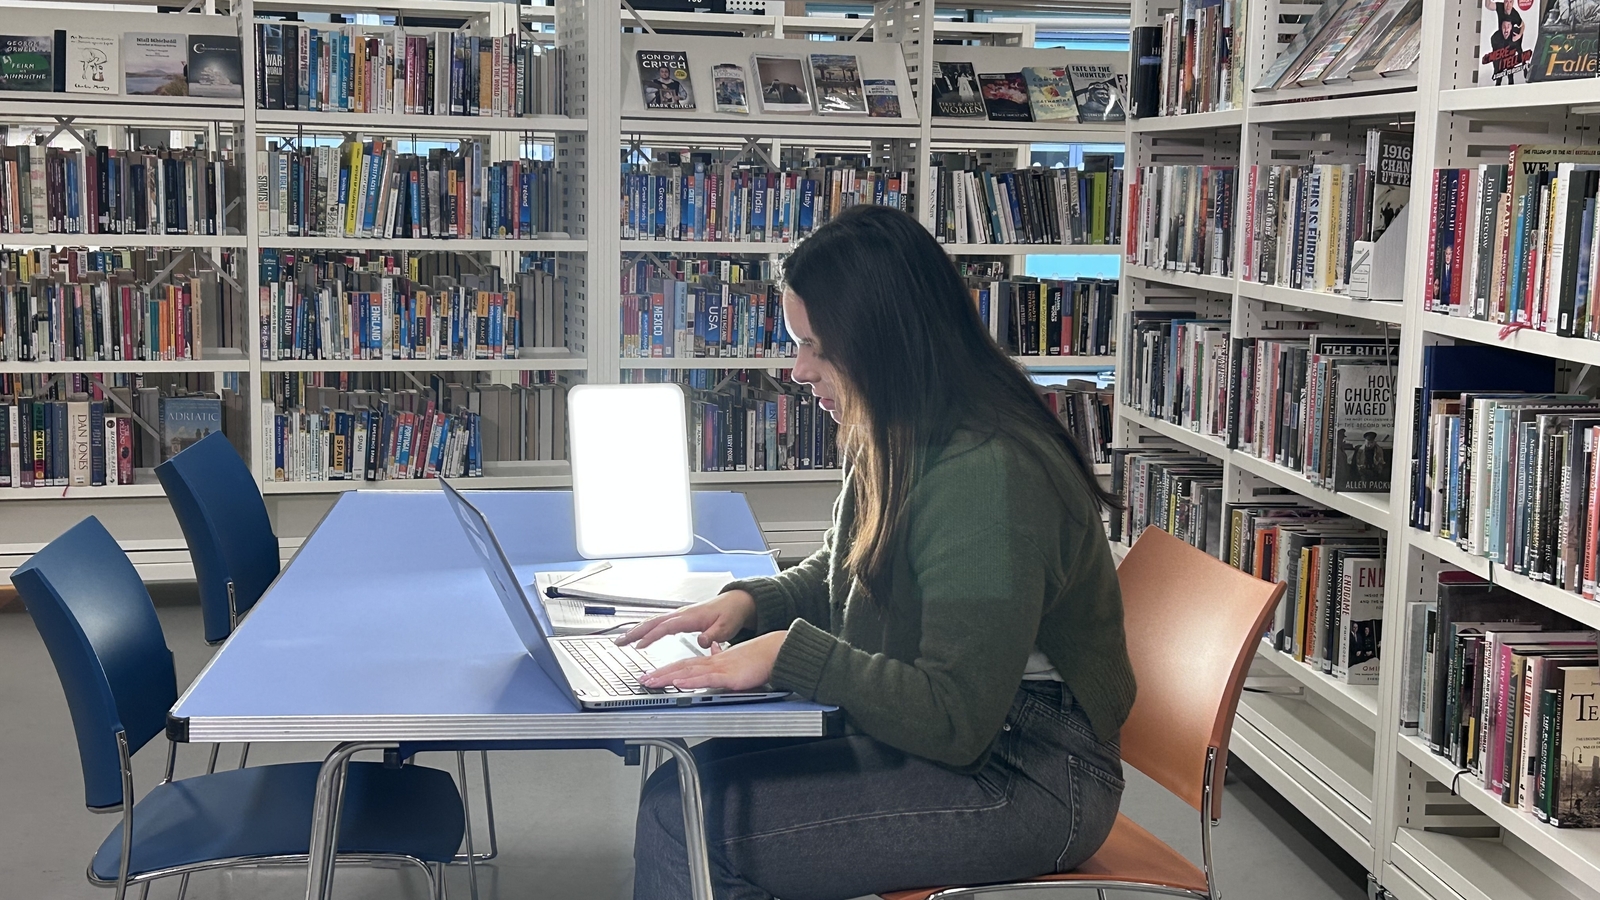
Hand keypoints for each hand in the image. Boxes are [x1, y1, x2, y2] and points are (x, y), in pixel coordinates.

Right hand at [614, 589, 756, 649]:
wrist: (736, 603)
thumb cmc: (731, 614)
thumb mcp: (726, 627)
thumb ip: (713, 635)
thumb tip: (702, 642)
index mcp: (689, 617)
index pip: (665, 626)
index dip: (651, 636)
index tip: (638, 645)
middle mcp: (681, 614)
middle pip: (652, 622)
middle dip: (634, 631)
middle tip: (619, 641)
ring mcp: (679, 615)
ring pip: (653, 621)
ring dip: (636, 630)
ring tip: (622, 640)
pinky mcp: (681, 618)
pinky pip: (659, 623)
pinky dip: (646, 628)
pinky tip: (640, 636)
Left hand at [639, 631, 785, 691]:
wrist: (773, 651)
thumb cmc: (758, 657)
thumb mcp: (735, 657)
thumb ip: (721, 655)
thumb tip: (713, 649)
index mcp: (712, 660)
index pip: (684, 664)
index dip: (666, 669)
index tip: (652, 675)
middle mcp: (712, 662)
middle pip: (680, 667)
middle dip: (659, 674)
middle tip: (642, 679)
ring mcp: (719, 668)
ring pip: (688, 671)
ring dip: (668, 676)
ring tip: (651, 681)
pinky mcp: (728, 675)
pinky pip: (705, 678)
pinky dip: (690, 680)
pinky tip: (678, 682)